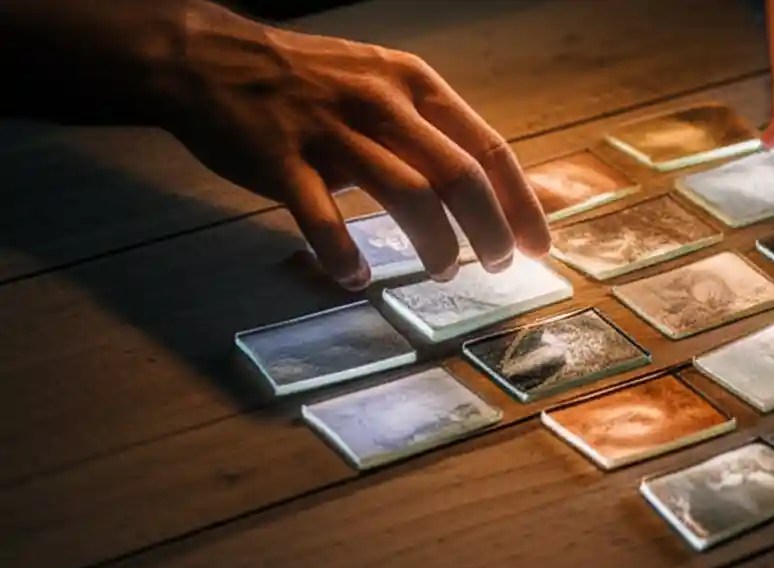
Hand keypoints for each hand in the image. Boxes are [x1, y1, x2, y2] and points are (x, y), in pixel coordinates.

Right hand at [155, 2, 550, 288]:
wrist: (211, 60)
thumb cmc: (308, 82)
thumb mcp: (381, 83)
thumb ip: (427, 130)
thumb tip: (482, 192)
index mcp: (414, 84)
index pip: (488, 148)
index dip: (520, 202)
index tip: (538, 246)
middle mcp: (380, 103)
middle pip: (459, 176)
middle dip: (489, 231)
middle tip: (497, 266)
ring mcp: (330, 131)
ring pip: (406, 197)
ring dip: (435, 246)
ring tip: (442, 272)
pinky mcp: (281, 161)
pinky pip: (323, 219)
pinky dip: (344, 257)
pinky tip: (357, 278)